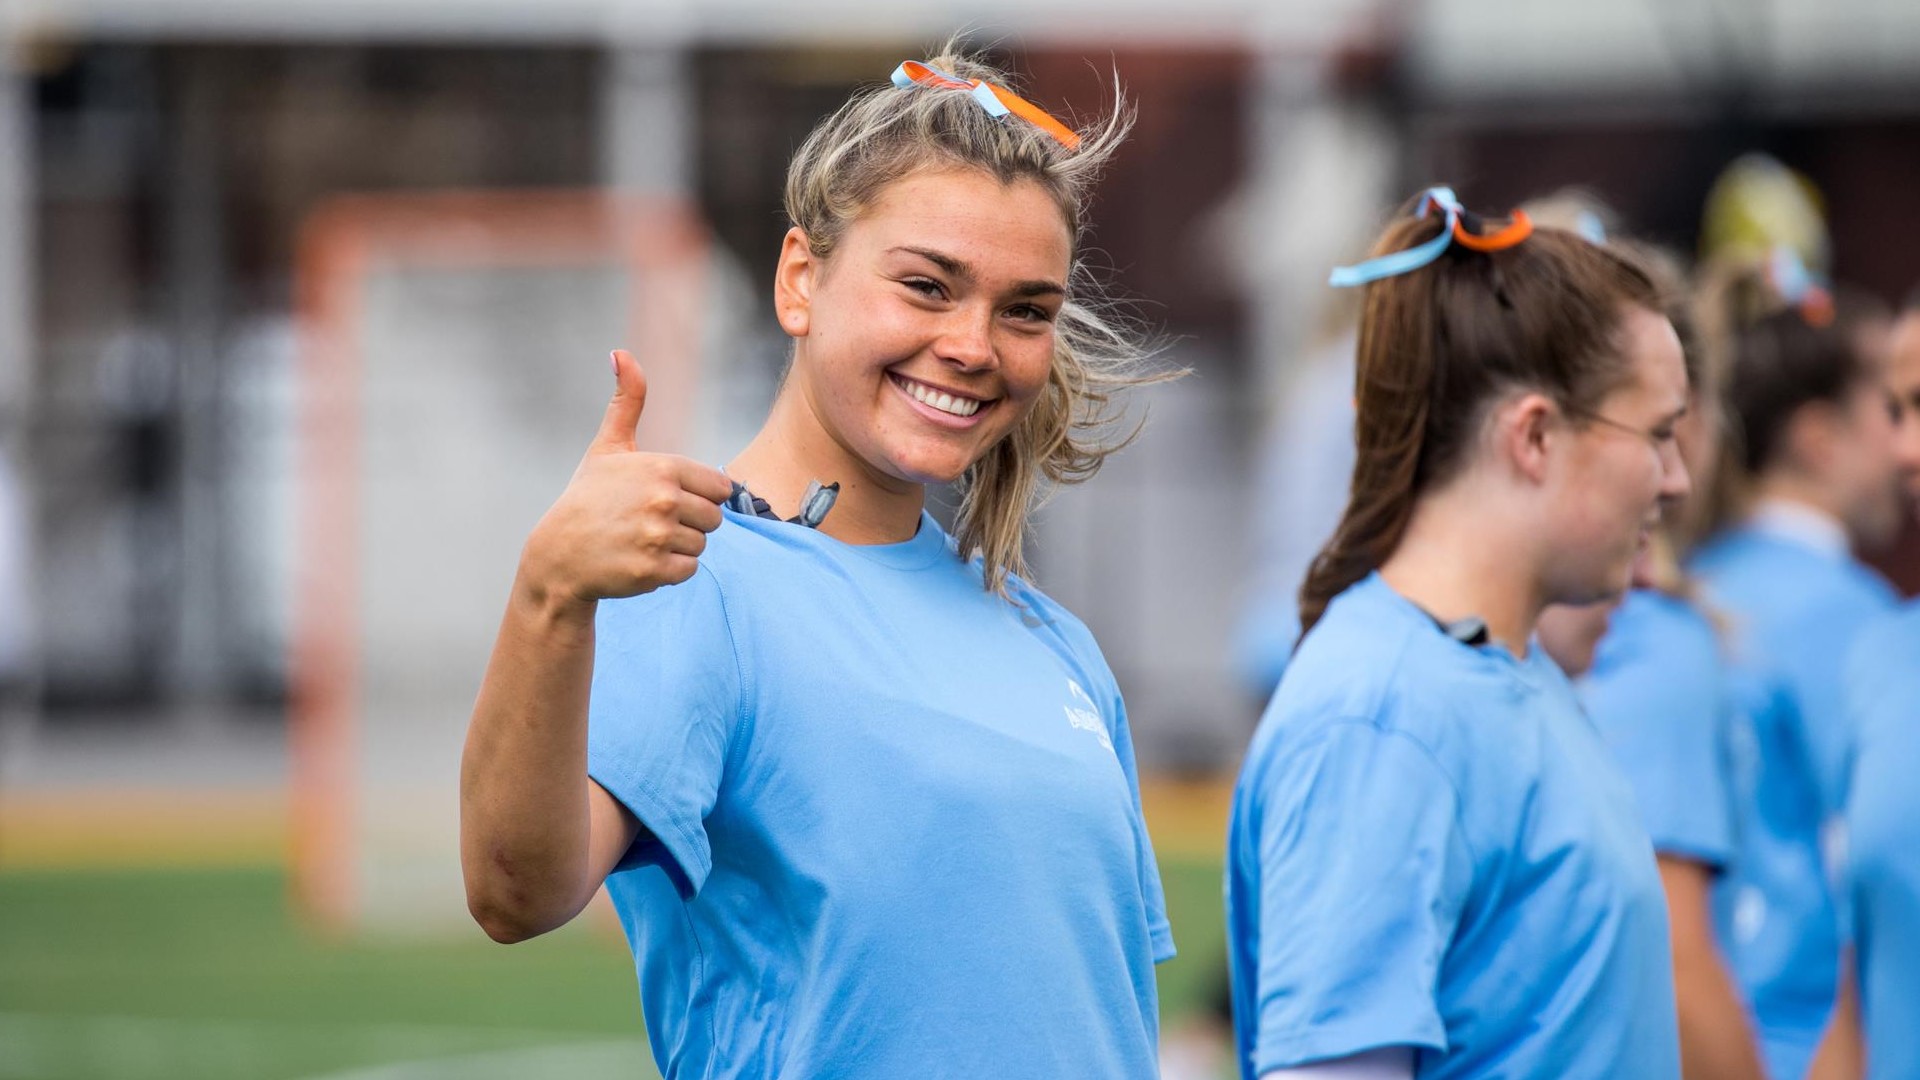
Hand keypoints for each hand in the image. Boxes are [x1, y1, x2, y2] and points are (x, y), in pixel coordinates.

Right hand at [519, 350, 733, 610]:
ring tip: (642, 541)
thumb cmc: (587, 498)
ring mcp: (658, 536)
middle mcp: (663, 500)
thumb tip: (621, 353)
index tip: (666, 499)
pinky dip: (669, 571)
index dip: (697, 495)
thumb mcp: (607, 448)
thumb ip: (627, 402)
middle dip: (689, 523)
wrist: (558, 555)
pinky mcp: (653, 570)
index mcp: (662, 467)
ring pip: (701, 545)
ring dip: (678, 547)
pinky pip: (688, 570)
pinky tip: (640, 560)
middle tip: (650, 523)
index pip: (719, 487)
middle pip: (714, 519)